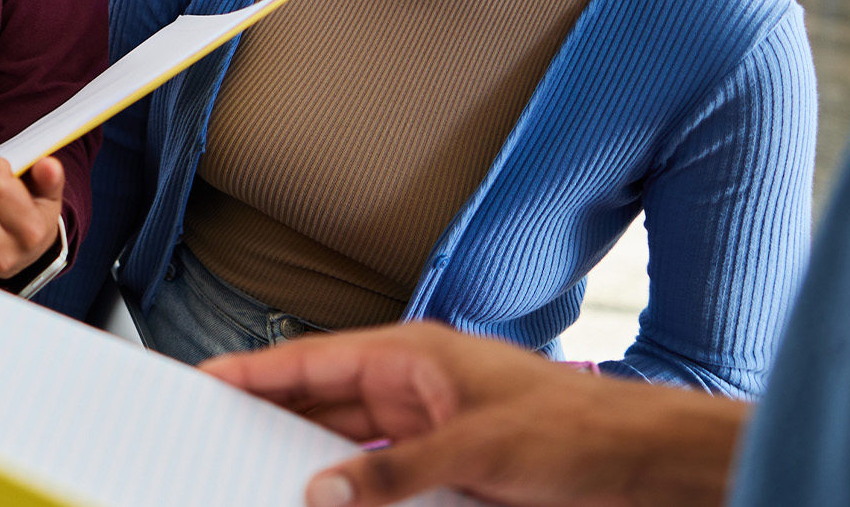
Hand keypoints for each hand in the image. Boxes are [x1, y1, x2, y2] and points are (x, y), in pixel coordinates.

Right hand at [201, 321, 746, 506]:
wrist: (645, 465)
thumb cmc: (578, 431)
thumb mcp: (476, 451)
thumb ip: (392, 473)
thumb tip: (323, 492)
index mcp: (413, 356)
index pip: (313, 360)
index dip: (255, 371)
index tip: (204, 381)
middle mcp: (415, 387)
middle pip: (322, 403)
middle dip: (269, 420)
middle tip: (214, 439)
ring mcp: (430, 428)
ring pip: (347, 444)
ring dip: (309, 462)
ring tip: (255, 478)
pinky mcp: (449, 468)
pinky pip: (380, 475)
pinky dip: (351, 490)